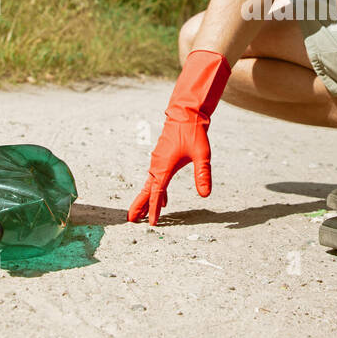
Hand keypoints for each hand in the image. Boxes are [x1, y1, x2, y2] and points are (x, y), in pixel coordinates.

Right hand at [127, 49, 230, 224]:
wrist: (186, 113)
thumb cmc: (194, 132)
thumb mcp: (202, 154)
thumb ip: (203, 174)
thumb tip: (205, 195)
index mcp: (164, 167)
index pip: (156, 193)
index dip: (153, 209)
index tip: (152, 224)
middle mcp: (157, 165)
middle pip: (146, 191)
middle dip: (140, 206)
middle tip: (132, 221)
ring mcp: (158, 161)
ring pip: (150, 185)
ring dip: (145, 199)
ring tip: (142, 214)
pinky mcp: (162, 157)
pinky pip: (156, 178)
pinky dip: (155, 189)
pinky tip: (161, 197)